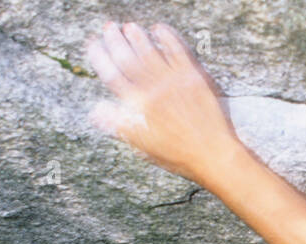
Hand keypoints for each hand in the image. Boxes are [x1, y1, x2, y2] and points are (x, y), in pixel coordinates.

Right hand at [86, 22, 239, 184]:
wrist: (212, 154)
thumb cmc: (178, 155)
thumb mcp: (142, 145)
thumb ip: (118, 124)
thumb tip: (94, 111)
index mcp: (137, 106)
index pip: (112, 76)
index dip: (100, 58)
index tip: (93, 44)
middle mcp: (153, 88)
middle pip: (128, 58)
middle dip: (115, 41)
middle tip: (108, 27)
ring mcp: (173, 80)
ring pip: (149, 51)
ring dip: (137, 37)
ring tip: (129, 27)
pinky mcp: (193, 75)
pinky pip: (177, 49)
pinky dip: (167, 37)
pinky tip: (159, 29)